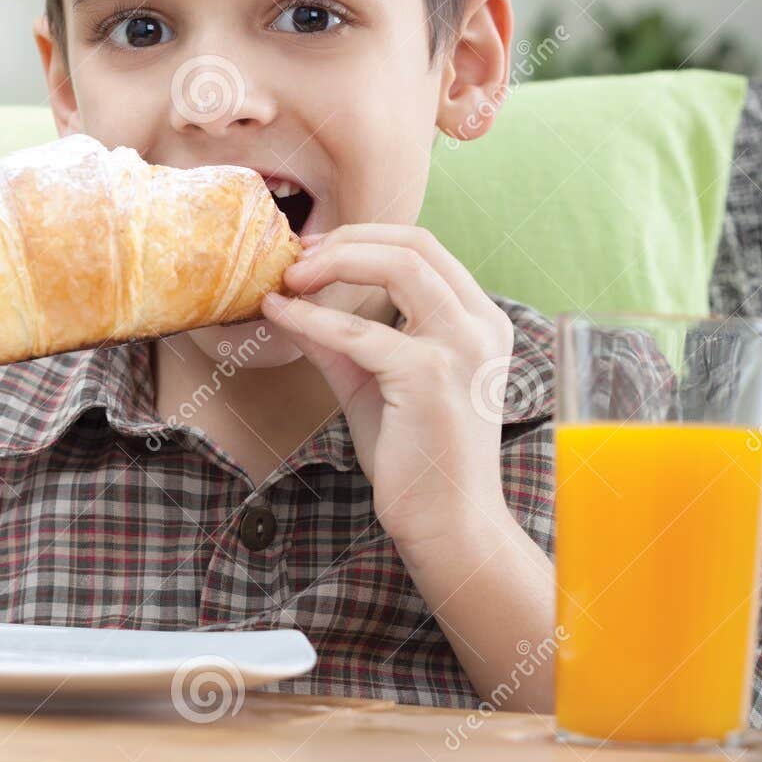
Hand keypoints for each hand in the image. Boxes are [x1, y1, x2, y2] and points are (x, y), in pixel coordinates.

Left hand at [261, 224, 514, 551]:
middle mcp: (481, 325)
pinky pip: (360, 331)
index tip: (313, 254)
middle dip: (346, 241)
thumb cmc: (417, 459)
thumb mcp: (373, 383)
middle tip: (295, 260)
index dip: (362, 240)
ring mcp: (460, 347)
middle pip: (414, 244)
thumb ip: (338, 340)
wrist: (448, 522)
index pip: (424, 249)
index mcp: (480, 321)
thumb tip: (288, 301)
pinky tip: (281, 314)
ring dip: (335, 263)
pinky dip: (314, 317)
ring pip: (399, 265)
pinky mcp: (430, 377)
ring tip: (291, 278)